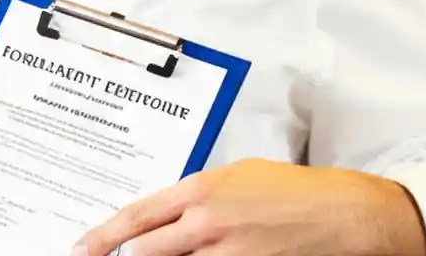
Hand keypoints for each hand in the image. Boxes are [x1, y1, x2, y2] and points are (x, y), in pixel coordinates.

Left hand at [72, 159, 425, 255]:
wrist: (343, 213)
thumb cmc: (294, 191)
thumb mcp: (238, 178)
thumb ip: (198, 197)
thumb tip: (168, 216)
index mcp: (201, 190)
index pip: (137, 217)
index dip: (103, 237)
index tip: (81, 249)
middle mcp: (207, 222)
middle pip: (144, 251)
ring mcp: (226, 253)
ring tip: (175, 255)